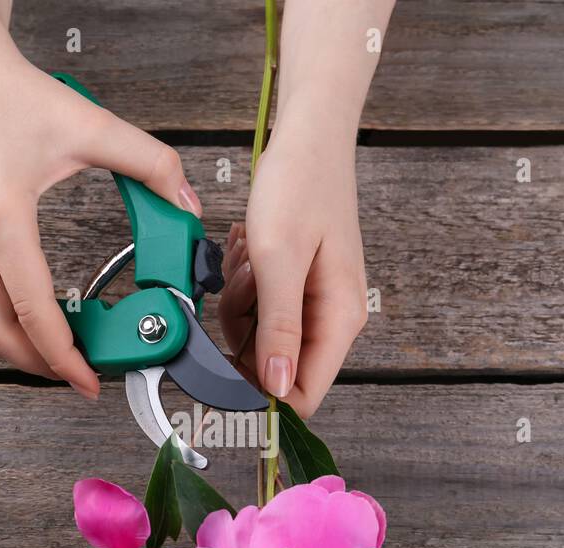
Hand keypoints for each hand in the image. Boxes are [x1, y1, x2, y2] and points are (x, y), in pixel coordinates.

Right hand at [0, 1, 201, 396]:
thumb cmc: (17, 95)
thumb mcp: (94, 126)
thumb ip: (152, 165)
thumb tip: (186, 206)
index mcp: (1, 211)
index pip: (32, 308)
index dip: (62, 356)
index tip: (86, 379)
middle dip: (36, 365)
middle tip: (72, 373)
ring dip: (2, 351)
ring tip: (43, 353)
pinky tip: (3, 326)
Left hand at [217, 116, 366, 417]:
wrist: (307, 136)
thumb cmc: (301, 185)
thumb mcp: (279, 258)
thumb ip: (278, 327)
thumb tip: (276, 386)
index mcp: (339, 319)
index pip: (304, 394)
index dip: (262, 396)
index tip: (224, 373)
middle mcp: (330, 318)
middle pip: (272, 367)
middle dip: (243, 334)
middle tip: (245, 282)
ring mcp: (311, 303)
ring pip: (255, 337)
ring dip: (239, 303)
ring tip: (249, 256)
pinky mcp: (293, 287)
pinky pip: (254, 309)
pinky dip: (241, 285)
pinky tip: (248, 251)